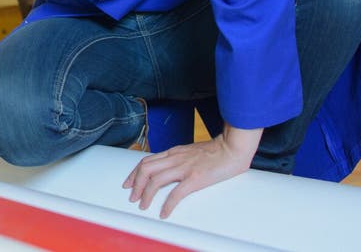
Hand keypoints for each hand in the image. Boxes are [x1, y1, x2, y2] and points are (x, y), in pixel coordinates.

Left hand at [123, 125, 260, 218]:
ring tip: (143, 205)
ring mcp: (184, 167)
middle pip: (146, 169)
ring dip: (146, 194)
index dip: (134, 173)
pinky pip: (176, 193)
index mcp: (174, 152)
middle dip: (135, 184)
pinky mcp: (195, 178)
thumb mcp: (191, 151)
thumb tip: (169, 169)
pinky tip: (164, 212)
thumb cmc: (216, 151)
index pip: (147, 160)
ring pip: (156, 180)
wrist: (232, 147)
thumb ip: (179, 159)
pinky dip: (167, 204)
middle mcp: (175, 158)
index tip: (128, 183)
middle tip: (132, 197)